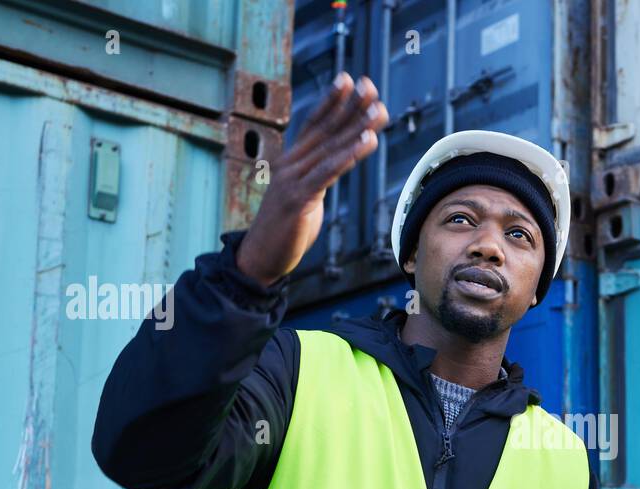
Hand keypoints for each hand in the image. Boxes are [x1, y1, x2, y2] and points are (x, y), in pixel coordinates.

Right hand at [236, 72, 389, 286]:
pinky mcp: (298, 198)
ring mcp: (292, 180)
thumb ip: (316, 178)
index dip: (332, 101)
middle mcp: (290, 164)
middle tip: (370, 85)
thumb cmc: (284, 230)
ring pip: (330, 147)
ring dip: (357, 127)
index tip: (349, 80)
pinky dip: (349, 155)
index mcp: (291, 162)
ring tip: (378, 110)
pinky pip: (328, 172)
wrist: (261, 258)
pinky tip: (367, 141)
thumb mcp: (303, 197)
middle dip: (349, 106)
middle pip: (324, 129)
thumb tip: (334, 166)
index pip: (313, 124)